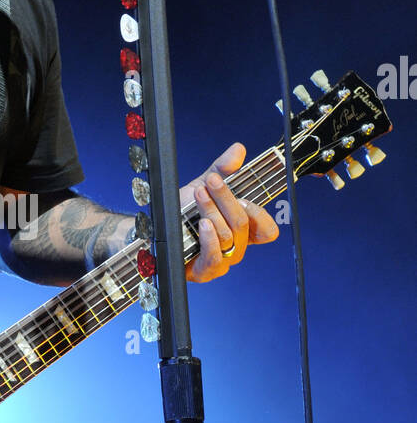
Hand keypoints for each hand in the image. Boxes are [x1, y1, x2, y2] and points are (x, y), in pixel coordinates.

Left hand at [180, 142, 278, 282]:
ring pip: (227, 237)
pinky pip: (215, 259)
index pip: (267, 230)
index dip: (260, 214)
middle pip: (243, 225)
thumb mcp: (204, 185)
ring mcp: (222, 261)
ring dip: (212, 212)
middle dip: (227, 199)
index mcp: (243, 230)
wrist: (155, 228)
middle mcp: (236, 247)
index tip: (245, 196)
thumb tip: (238, 150)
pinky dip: (210, 239)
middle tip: (212, 181)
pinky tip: (203, 225)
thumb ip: (223, 169)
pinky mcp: (204, 272)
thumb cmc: (184, 210)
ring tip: (199, 195)